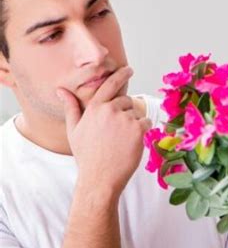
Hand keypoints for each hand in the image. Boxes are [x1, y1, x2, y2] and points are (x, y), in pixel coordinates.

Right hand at [56, 66, 152, 195]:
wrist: (100, 178)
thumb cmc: (86, 156)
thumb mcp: (74, 131)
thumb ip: (71, 108)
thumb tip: (61, 90)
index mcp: (95, 107)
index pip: (110, 84)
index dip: (121, 75)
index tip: (128, 69)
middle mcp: (110, 110)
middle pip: (126, 102)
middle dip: (125, 114)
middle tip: (118, 134)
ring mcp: (125, 119)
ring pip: (136, 114)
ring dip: (133, 124)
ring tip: (122, 142)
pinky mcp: (137, 130)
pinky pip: (146, 123)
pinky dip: (144, 131)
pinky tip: (133, 143)